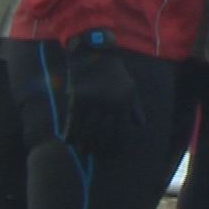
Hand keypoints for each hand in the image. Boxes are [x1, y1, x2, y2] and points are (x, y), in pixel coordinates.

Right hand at [61, 31, 141, 155]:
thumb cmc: (114, 72)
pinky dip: (70, 132)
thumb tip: (140, 126)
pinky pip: (73, 120)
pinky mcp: (77, 98)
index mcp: (124, 103)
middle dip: (100, 148)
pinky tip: (68, 141)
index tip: (113, 154)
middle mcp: (109, 105)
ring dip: (84, 143)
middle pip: (104, 134)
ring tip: (82, 151)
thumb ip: (135, 108)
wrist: (95, 53)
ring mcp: (93, 102)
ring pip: (87, 130)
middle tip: (95, 155)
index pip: (122, 132)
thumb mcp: (130, 87)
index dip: (117, 146)